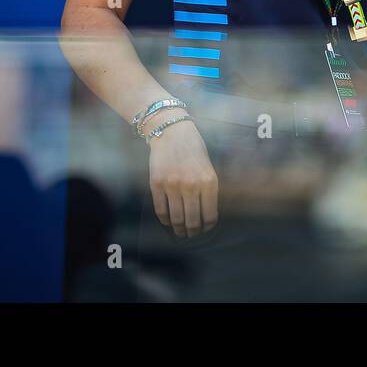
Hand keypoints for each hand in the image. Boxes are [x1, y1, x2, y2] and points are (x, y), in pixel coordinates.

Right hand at [147, 119, 218, 237]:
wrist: (172, 131)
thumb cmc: (193, 149)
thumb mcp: (208, 168)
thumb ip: (208, 189)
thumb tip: (205, 215)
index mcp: (208, 182)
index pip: (209, 216)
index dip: (206, 227)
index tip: (204, 229)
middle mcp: (191, 185)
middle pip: (192, 221)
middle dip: (192, 232)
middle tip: (191, 234)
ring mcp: (173, 185)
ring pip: (176, 218)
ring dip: (178, 229)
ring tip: (179, 231)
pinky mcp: (157, 184)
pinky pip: (161, 210)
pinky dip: (165, 219)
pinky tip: (168, 221)